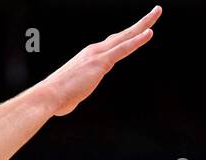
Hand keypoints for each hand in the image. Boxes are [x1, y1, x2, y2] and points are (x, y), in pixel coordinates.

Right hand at [36, 6, 161, 116]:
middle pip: (122, 35)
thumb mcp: (69, 95)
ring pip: (126, 36)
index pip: (112, 45)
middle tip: (155, 11)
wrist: (48, 97)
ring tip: (157, 11)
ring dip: (143, 23)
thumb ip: (74, 95)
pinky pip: (123, 48)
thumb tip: (69, 102)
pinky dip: (137, 40)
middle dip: (140, 23)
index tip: (137, 32)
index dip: (126, 38)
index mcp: (88, 58)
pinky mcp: (101, 62)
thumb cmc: (56, 99)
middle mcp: (93, 51)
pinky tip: (150, 32)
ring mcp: (98, 55)